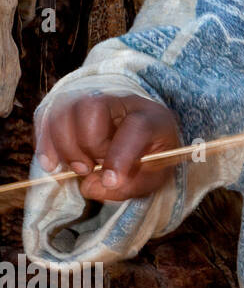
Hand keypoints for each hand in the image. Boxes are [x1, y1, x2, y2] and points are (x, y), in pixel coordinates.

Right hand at [35, 94, 181, 201]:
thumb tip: (89, 186)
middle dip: (86, 144)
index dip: (120, 155)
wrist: (147, 142)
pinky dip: (45, 142)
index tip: (111, 181)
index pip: (137, 126)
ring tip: (78, 168)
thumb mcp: (153, 178)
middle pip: (92, 108)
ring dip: (64, 144)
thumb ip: (129, 186)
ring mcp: (96, 101)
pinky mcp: (73, 109)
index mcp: (154, 118)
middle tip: (90, 169)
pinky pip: (49, 117)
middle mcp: (123, 102)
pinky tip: (52, 164)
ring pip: (66, 110)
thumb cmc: (150, 160)